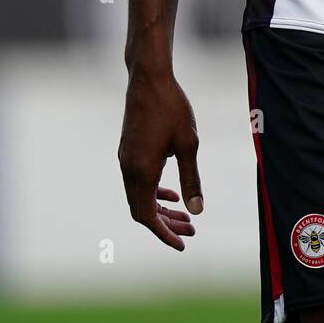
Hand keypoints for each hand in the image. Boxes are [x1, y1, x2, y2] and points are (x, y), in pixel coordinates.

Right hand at [118, 70, 203, 249]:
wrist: (149, 78)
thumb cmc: (172, 107)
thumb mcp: (189, 144)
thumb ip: (191, 179)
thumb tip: (198, 210)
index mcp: (141, 171)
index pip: (147, 216)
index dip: (164, 234)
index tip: (183, 244)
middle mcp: (128, 169)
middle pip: (142, 210)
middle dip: (166, 224)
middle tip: (192, 230)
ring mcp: (126, 159)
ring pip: (139, 196)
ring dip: (161, 209)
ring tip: (186, 216)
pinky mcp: (128, 150)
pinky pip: (138, 182)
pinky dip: (154, 193)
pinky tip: (171, 192)